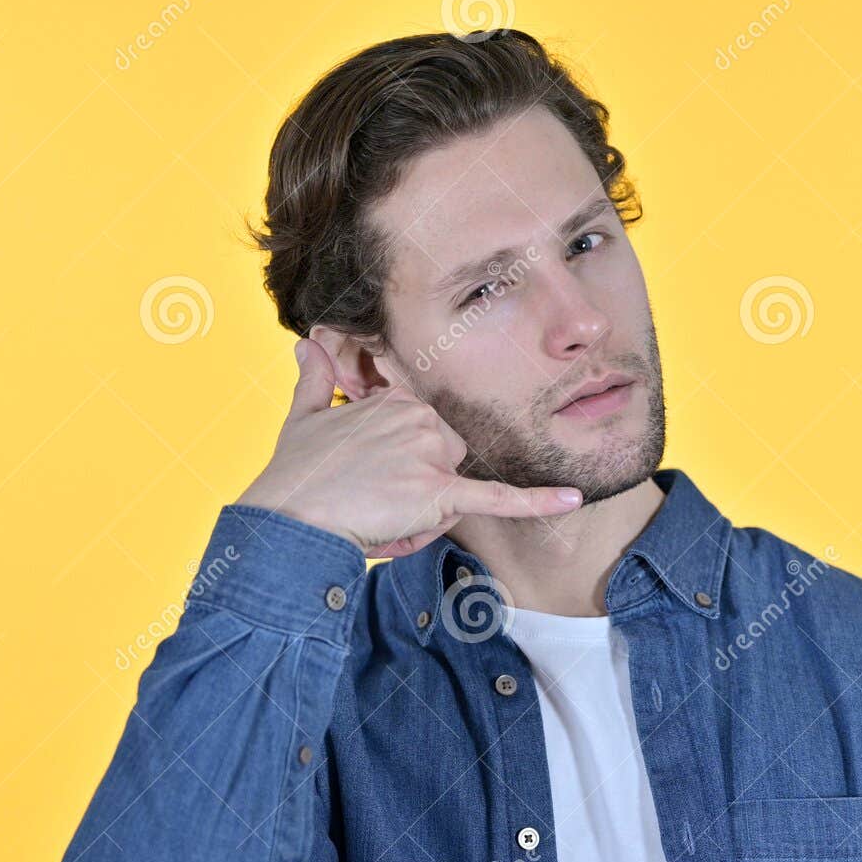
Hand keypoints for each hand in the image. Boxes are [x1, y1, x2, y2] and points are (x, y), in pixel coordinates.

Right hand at [236, 339, 581, 556]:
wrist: (289, 518)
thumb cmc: (294, 473)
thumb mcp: (303, 417)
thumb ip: (314, 378)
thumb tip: (307, 343)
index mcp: (397, 399)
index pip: (429, 436)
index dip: (403, 465)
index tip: (367, 477)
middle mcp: (418, 418)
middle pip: (449, 461)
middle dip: (422, 489)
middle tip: (373, 504)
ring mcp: (430, 453)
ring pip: (455, 490)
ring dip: (427, 513)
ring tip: (380, 518)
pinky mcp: (438, 491)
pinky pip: (497, 498)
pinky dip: (537, 500)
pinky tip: (572, 499)